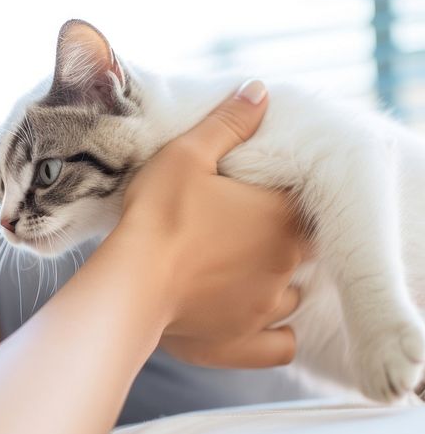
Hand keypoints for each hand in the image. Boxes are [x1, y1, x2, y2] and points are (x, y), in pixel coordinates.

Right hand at [119, 80, 307, 367]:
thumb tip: (259, 90)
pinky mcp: (244, 343)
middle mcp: (284, 264)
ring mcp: (266, 307)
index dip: (278, 199)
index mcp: (279, 216)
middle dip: (276, 240)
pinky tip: (251, 317)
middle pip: (301, 249)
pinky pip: (280, 343)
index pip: (303, 204)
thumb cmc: (157, 216)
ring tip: (236, 272)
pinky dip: (273, 332)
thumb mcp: (186, 155)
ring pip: (291, 294)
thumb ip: (228, 123)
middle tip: (235, 231)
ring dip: (273, 283)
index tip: (248, 198)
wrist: (130, 285)